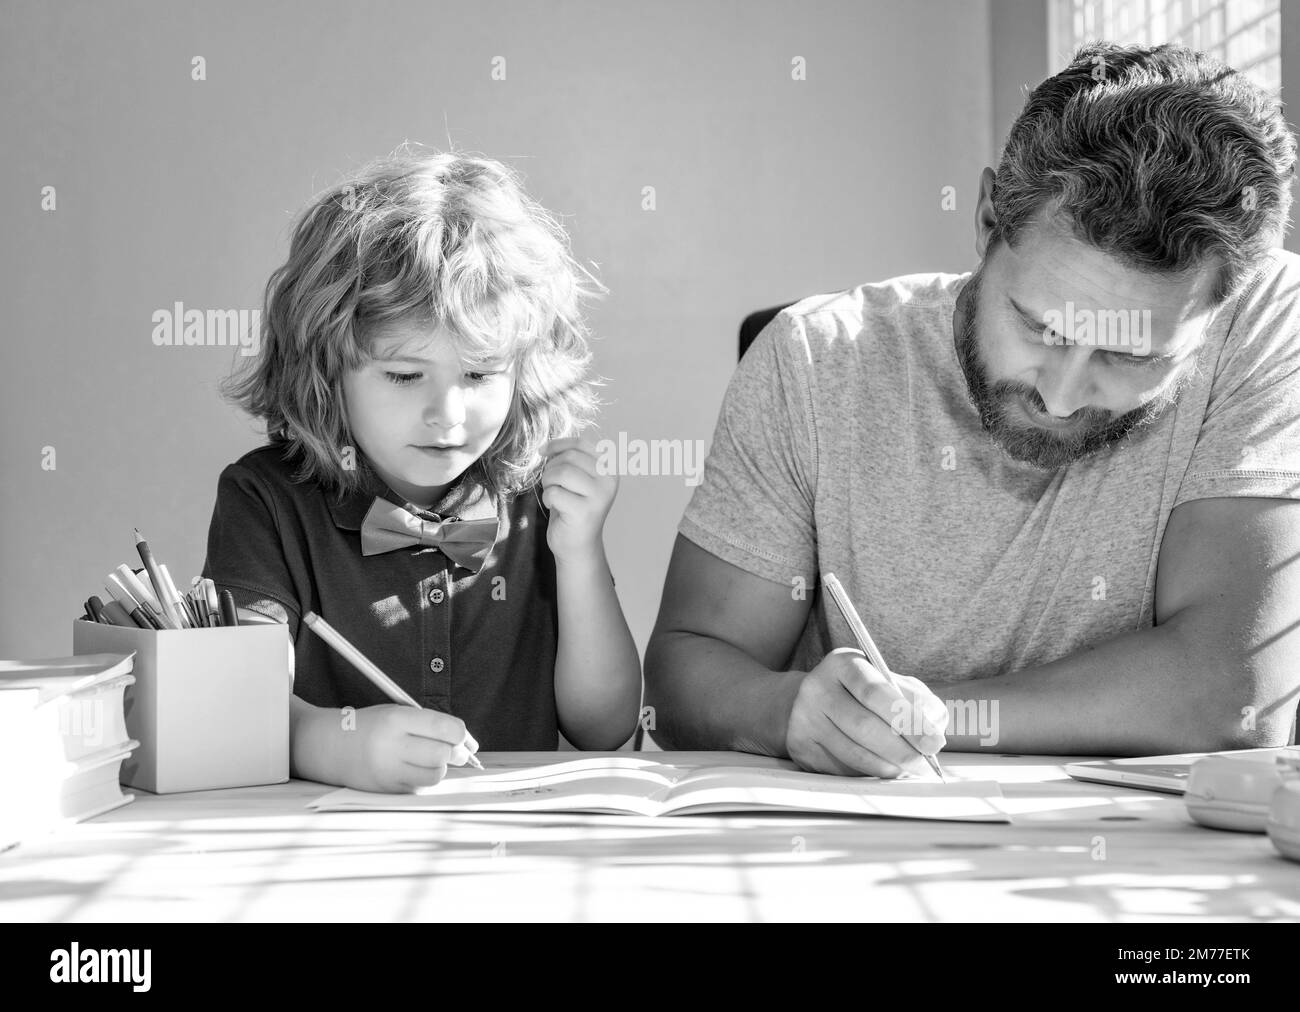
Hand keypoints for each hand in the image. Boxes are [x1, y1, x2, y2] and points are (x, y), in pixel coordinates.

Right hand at [342, 704, 478, 792]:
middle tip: (453, 751)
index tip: (463, 737)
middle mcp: (391, 745)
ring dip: (440, 767)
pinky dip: (423, 779)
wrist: (330, 746)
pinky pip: (420, 787)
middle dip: (455, 753)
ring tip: (429, 759)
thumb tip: (470, 746)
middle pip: (443, 754)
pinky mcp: (386, 789)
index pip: (446, 729)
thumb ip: (432, 725)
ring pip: (435, 775)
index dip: (462, 734)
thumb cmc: (374, 727)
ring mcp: (387, 770)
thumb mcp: (399, 714)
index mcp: (397, 719)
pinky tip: (410, 769)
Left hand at [539, 436, 617, 562]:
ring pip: (562, 472)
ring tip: (552, 493)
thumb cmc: (572, 509)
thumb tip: (546, 447)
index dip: (558, 445)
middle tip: (549, 483)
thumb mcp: (576, 479)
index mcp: (609, 469)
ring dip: (548, 481)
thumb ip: (570, 460)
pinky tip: (555, 507)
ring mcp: (599, 497)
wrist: (577, 545)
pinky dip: (548, 498)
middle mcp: (609, 481)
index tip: (543, 452)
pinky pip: (555, 493)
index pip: (582, 444)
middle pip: (570, 457)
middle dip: (551, 467)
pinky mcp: (585, 512)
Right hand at [785, 648, 948, 776]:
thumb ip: (916, 697)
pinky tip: (881, 767)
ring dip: (887, 766)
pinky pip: (840, 768)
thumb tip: (935, 724)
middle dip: (902, 750)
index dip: (908, 720)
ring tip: (907, 768)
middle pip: (863, 726)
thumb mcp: (887, 681)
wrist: (811, 702)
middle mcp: (816, 688)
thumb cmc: (860, 692)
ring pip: (852, 752)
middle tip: (925, 763)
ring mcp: (804, 718)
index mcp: (842, 663)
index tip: (935, 741)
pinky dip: (867, 773)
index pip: (876, 692)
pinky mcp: (799, 746)